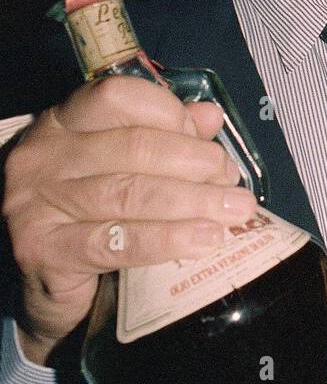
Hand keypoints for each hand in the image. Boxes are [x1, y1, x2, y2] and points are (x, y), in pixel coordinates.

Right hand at [1, 75, 256, 364]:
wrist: (42, 285)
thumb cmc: (87, 216)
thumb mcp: (119, 168)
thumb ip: (162, 136)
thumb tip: (210, 117)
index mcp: (62, 122)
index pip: (118, 98)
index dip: (172, 115)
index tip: (209, 142)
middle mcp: (44, 155)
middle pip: (132, 147)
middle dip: (195, 163)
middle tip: (232, 183)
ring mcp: (36, 202)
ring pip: (129, 194)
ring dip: (192, 202)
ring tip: (233, 211)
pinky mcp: (43, 249)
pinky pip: (116, 242)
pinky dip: (167, 240)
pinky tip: (202, 241)